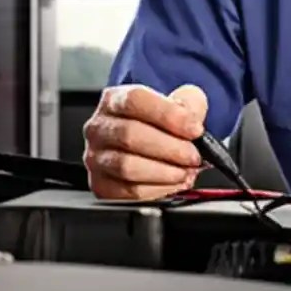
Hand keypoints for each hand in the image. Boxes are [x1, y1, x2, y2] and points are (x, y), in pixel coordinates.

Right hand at [83, 83, 207, 199]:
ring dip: (164, 171)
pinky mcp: (101, 185)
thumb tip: (192, 122)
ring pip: (127, 166)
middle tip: (193, 155)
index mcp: (114, 99)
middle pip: (130, 135)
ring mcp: (96, 157)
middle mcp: (99, 127)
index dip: (168, 115)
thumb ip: (189, 104)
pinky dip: (157, 189)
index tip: (194, 129)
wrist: (148, 142)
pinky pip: (128, 191)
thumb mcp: (180, 101)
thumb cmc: (161, 121)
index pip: (135, 100)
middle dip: (170, 148)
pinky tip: (174, 182)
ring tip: (186, 170)